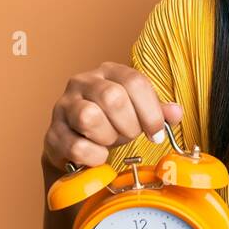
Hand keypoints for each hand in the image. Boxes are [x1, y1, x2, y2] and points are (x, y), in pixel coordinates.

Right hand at [42, 61, 183, 171]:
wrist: (76, 142)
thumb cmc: (110, 122)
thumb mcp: (137, 112)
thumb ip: (157, 111)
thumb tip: (176, 112)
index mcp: (108, 72)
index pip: (135, 82)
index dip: (151, 111)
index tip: (156, 133)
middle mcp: (82, 82)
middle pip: (113, 97)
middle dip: (129, 125)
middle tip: (130, 136)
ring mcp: (64, 106)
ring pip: (90, 117)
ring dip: (108, 137)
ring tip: (110, 142)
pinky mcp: (52, 133)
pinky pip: (76, 146)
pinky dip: (94, 156)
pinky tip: (97, 156)